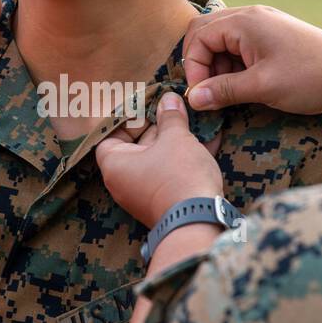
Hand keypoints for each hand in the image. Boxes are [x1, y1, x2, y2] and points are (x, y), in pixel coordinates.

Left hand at [95, 92, 222, 226]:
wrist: (198, 221)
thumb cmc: (178, 176)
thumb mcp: (176, 138)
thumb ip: (170, 117)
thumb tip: (169, 100)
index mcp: (115, 164)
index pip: (111, 134)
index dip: (129, 118)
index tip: (149, 107)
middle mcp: (124, 182)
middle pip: (137, 146)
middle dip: (159, 127)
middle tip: (175, 110)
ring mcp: (144, 194)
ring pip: (159, 160)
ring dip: (177, 141)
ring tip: (196, 122)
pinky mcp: (164, 203)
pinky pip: (172, 174)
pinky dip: (186, 159)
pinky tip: (211, 141)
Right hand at [182, 5, 321, 115]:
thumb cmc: (311, 77)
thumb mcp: (262, 87)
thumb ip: (223, 90)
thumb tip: (192, 99)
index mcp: (245, 22)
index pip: (198, 37)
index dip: (193, 68)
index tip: (202, 96)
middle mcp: (251, 17)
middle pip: (206, 34)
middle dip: (202, 65)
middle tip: (210, 92)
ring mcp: (263, 26)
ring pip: (222, 42)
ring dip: (218, 68)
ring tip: (232, 93)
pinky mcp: (273, 38)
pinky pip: (240, 48)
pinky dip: (235, 67)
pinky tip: (247, 87)